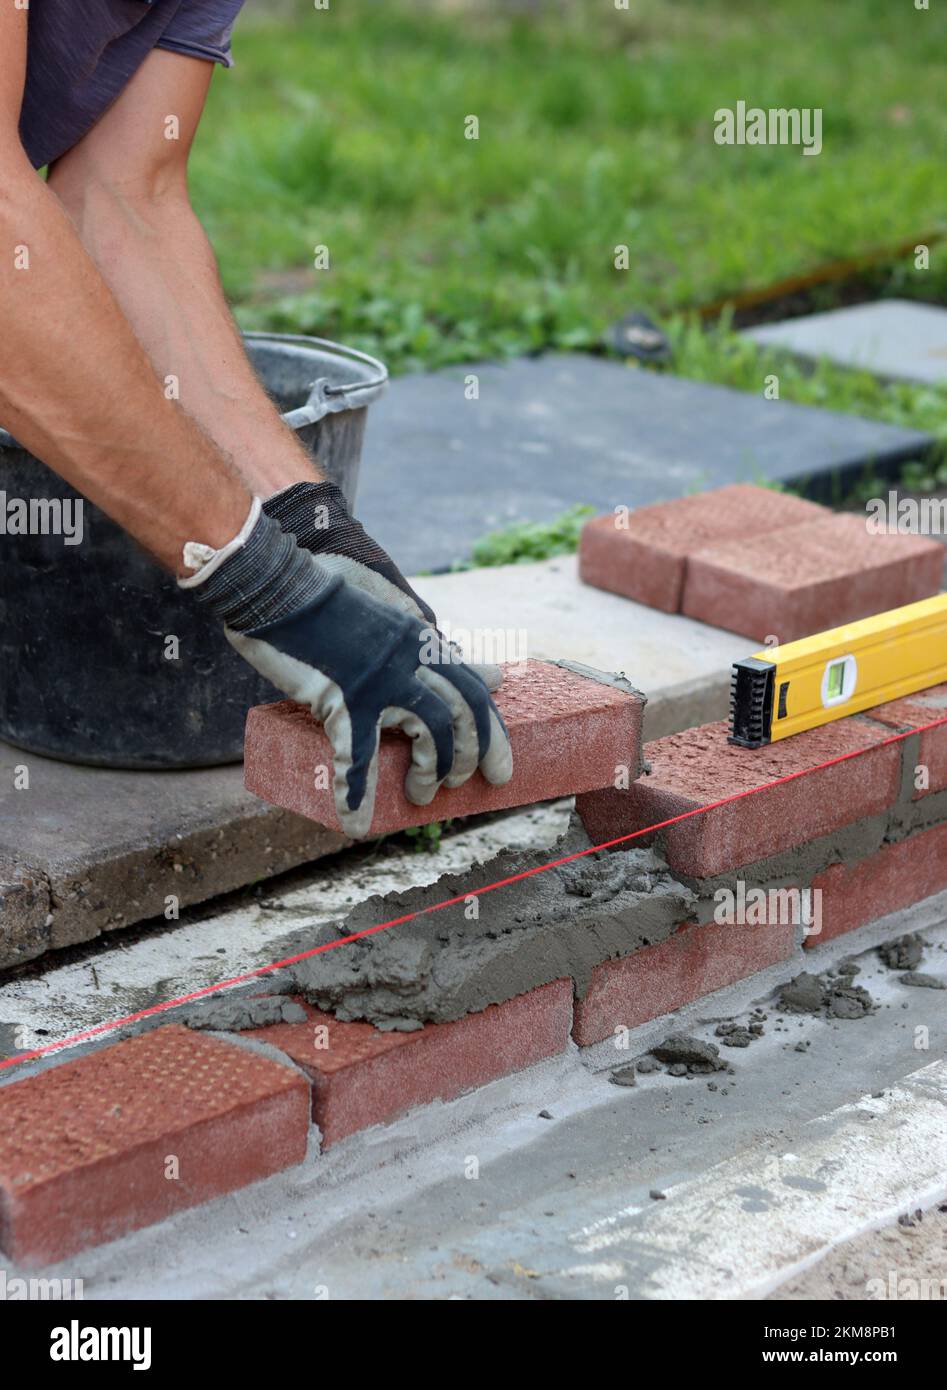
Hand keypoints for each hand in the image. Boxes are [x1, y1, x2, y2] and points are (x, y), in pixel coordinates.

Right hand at [180, 502, 511, 836]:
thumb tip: (493, 676)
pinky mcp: (342, 695)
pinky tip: (355, 821)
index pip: (475, 691)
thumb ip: (439, 654)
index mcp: (421, 642)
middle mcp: (411, 658)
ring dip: (431, 772)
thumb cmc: (328, 610)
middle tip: (461, 786)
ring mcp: (379, 677)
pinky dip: (357, 793)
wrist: (277, 589)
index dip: (493, 735)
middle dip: (471, 758)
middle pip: (463, 713)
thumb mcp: (395, 627)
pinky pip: (358, 753)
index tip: (500, 769)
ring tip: (421, 797)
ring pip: (430, 731)